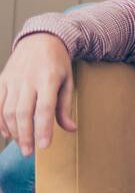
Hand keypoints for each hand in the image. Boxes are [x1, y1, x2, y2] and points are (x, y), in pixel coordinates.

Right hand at [0, 33, 76, 155]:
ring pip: (7, 110)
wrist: (41, 39)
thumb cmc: (57, 63)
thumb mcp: (68, 81)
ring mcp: (13, 79)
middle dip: (25, 135)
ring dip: (13, 130)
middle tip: (29, 153)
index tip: (44, 146)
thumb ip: (65, 106)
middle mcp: (28, 79)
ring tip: (21, 145)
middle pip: (23, 112)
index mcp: (49, 79)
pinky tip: (7, 133)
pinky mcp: (2, 80)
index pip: (45, 108)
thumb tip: (70, 129)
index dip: (43, 129)